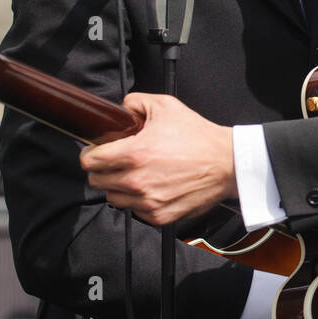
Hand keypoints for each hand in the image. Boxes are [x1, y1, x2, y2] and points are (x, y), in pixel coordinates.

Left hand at [80, 93, 236, 225]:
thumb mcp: (166, 106)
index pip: (90, 162)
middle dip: (103, 169)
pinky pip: (134, 211)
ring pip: (113, 198)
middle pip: (97, 181)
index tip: (97, 152)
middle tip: (118, 162)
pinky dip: (138, 201)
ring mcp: (148, 201)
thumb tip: (121, 108)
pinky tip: (152, 187)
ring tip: (136, 175)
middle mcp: (137, 181)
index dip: (90, 154)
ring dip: (119, 187)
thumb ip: (135, 102)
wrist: (227, 164)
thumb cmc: (200, 137)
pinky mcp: (159, 216)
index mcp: (134, 154)